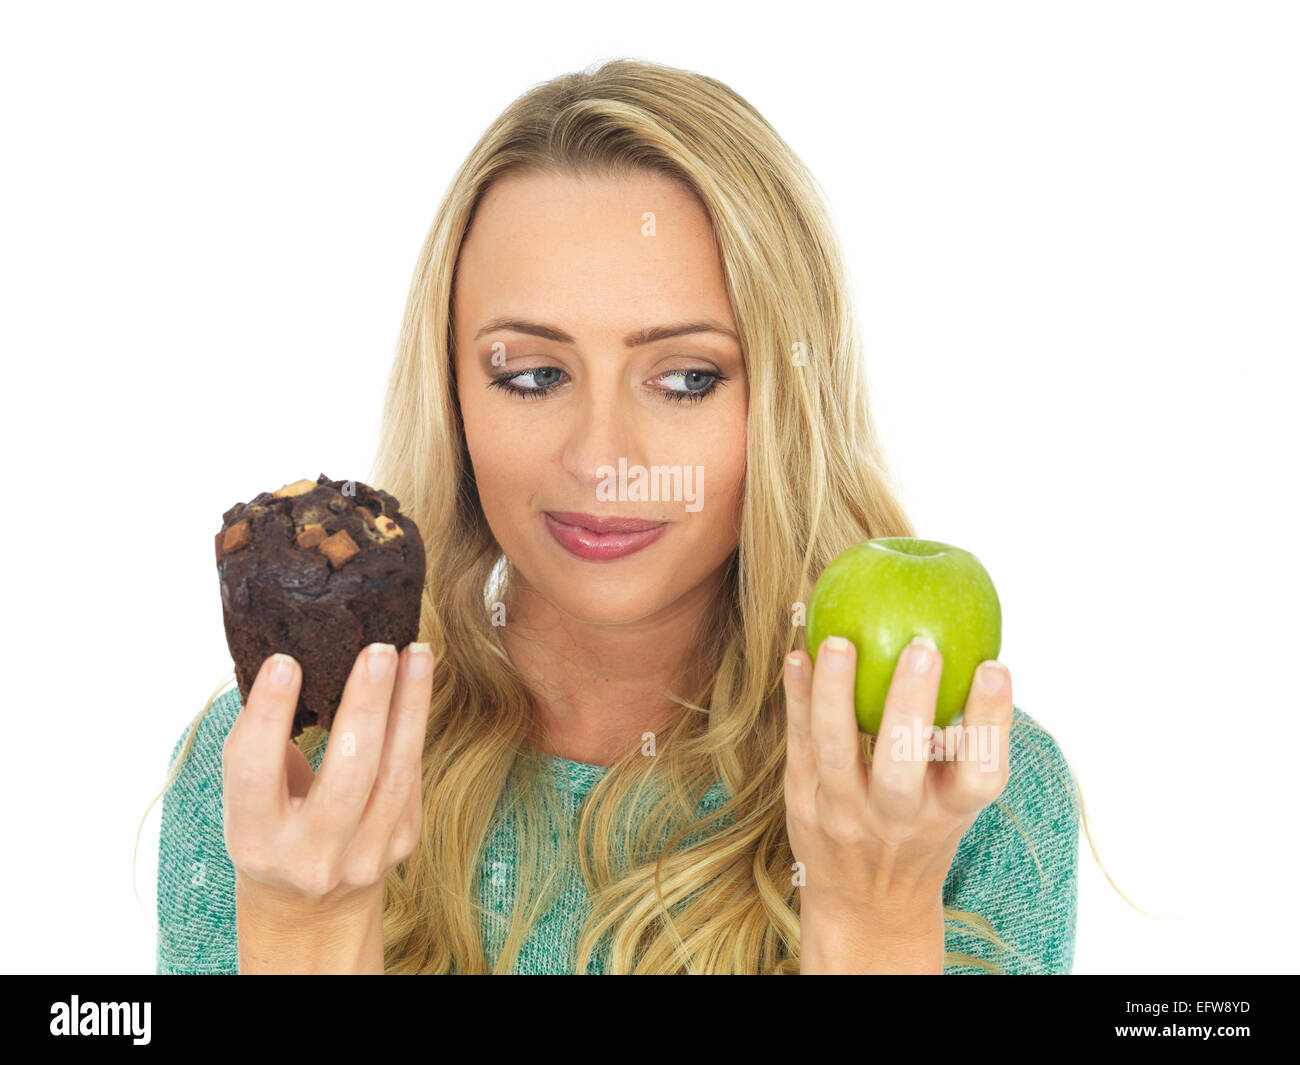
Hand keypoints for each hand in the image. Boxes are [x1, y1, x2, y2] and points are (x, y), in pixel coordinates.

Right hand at [222, 641, 433, 922]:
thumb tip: (289, 660)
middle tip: (377, 650)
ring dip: (409, 705)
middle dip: (366, 705)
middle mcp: (311, 857)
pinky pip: (411, 775)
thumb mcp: (247, 798)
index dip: (269, 715)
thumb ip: (258, 743)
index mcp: (254, 841)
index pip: (258, 773)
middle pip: (346, 774)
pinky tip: (417, 683)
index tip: (285, 660)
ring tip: (414, 652)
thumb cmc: (271, 826)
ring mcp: (364, 856)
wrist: (311, 903)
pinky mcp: (402, 844)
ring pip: (395, 772)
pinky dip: (415, 724)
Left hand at [783, 634, 1011, 929]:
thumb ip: (962, 742)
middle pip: (902, 765)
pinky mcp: (803, 803)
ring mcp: (844, 814)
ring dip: (836, 694)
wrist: (865, 907)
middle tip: (922, 645)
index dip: (991, 721)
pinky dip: (797, 700)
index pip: (981, 771)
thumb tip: (972, 646)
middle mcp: (898, 819)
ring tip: (839, 642)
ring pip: (837, 751)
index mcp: (950, 811)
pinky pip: (800, 744)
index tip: (995, 666)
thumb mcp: (954, 800)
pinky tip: (798, 657)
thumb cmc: (920, 830)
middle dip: (911, 705)